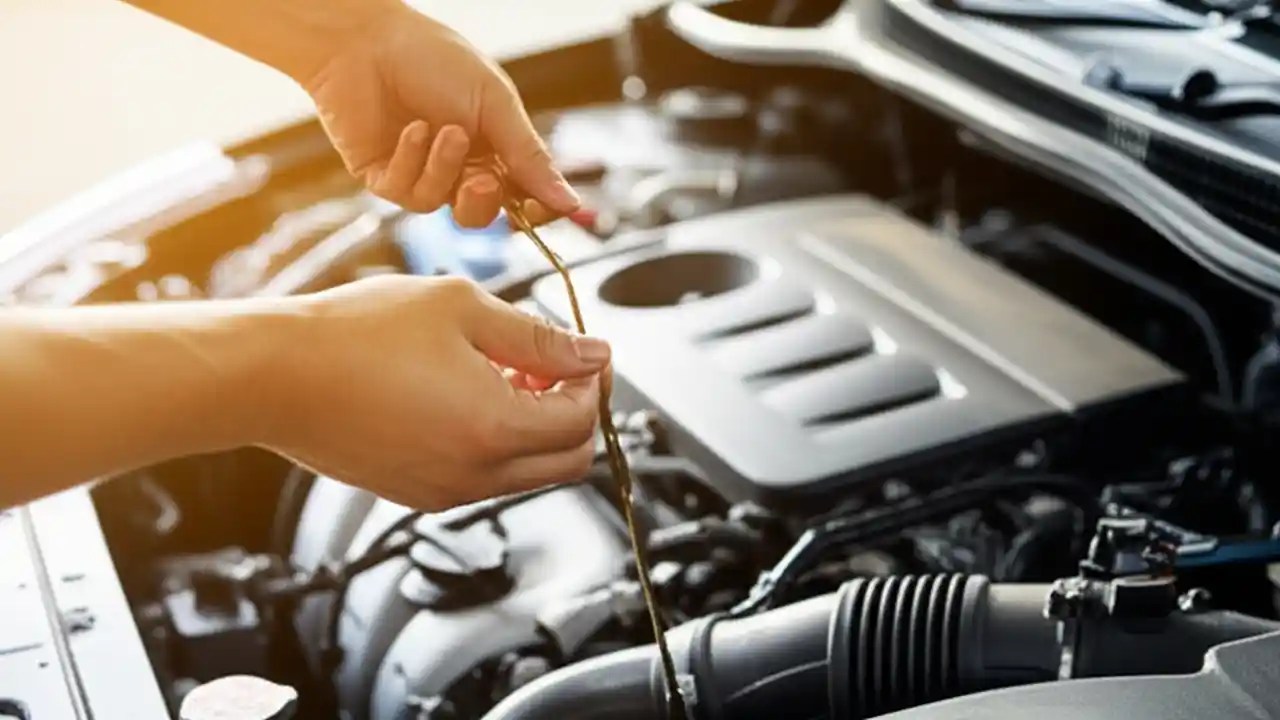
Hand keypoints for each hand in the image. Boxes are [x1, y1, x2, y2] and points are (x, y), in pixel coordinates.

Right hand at [264, 274, 608, 509]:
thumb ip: (539, 338)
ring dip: (536, 429)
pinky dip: (496, 444)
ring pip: (527, 474)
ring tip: (505, 373)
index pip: (582, 420)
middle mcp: (475, 475)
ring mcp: (444, 492)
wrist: (273, 375)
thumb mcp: (463, 310)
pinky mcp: (416, 494)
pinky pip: (483, 478)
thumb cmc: (355, 334)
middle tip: (555, 369)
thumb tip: (592, 355)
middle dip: (575, 414)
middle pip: (568, 463)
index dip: (594, 381)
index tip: (587, 352)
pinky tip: (468, 394)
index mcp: (495, 429)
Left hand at [303, 3, 576, 226]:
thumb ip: (530, 157)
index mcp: (494, 147)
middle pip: (480, 215)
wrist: (367, 40)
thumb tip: (573, 204)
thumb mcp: (494, 104)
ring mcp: (419, 173)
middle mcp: (458, 165)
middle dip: (483, 201)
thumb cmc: (434, 59)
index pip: (522, 197)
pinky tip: (410, 128)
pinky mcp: (382, 176)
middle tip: (481, 178)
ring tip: (442, 131)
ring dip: (444, 169)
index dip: (532, 211)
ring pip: (441, 206)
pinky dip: (412, 161)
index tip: (537, 209)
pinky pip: (405, 193)